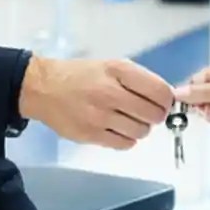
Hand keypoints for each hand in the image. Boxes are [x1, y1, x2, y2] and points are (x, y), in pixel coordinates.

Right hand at [21, 58, 173, 148]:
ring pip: (141, 131)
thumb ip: (138, 80)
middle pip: (153, 114)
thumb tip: (165, 99)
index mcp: (118, 71)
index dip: (166, 100)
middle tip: (145, 112)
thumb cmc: (81, 76)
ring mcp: (100, 116)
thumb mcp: (110, 66)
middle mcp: (110, 93)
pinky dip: (126, 139)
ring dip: (140, 128)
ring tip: (128, 119)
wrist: (43, 88)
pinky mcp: (91, 135)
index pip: (159, 91)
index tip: (162, 102)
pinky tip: (117, 129)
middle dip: (155, 115)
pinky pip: (124, 144)